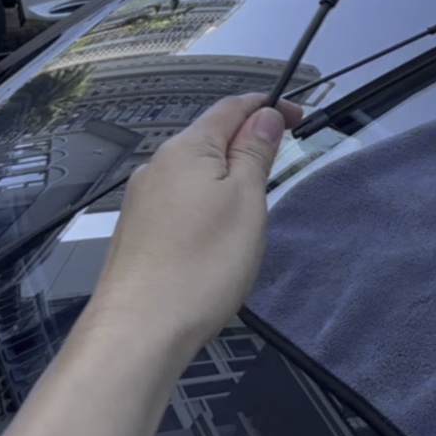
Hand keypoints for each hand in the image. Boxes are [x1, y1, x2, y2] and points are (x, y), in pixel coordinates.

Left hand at [91, 94, 302, 348]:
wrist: (138, 330)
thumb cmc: (202, 264)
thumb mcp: (246, 202)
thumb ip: (255, 153)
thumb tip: (264, 115)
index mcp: (186, 148)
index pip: (232, 107)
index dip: (267, 106)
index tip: (299, 117)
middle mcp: (157, 165)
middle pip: (209, 137)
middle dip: (246, 141)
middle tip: (281, 162)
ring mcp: (142, 199)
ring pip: (193, 172)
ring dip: (225, 174)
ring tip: (253, 203)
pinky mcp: (136, 231)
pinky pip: (178, 200)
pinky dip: (205, 201)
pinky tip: (215, 232)